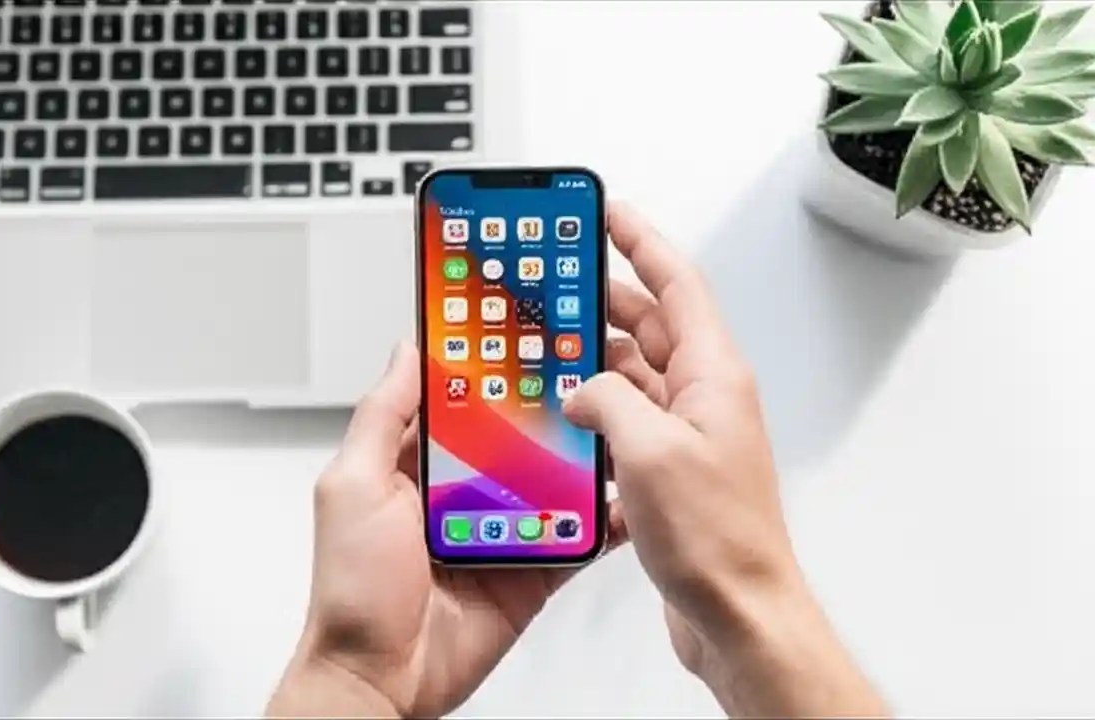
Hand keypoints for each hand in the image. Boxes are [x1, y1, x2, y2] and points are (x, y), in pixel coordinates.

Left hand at [267, 342, 624, 718]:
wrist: (382, 678)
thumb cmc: (352, 591)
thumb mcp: (353, 487)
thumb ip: (382, 418)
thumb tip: (407, 351)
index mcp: (417, 461)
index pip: (460, 395)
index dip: (488, 361)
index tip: (522, 321)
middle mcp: (463, 488)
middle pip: (517, 429)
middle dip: (549, 400)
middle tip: (588, 361)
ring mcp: (502, 526)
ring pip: (554, 475)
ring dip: (582, 451)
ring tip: (617, 415)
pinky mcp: (533, 566)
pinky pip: (576, 534)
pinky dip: (603, 516)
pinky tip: (625, 491)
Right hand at [564, 202, 886, 717]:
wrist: (738, 613)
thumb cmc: (719, 542)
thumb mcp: (649, 452)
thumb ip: (607, 401)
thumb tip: (578, 387)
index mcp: (714, 376)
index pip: (676, 283)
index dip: (640, 240)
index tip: (607, 212)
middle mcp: (705, 397)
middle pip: (650, 324)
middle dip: (602, 298)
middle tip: (558, 280)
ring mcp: (687, 434)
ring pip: (634, 375)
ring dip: (593, 361)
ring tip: (548, 349)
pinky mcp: (669, 471)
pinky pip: (627, 421)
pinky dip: (595, 412)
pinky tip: (565, 421)